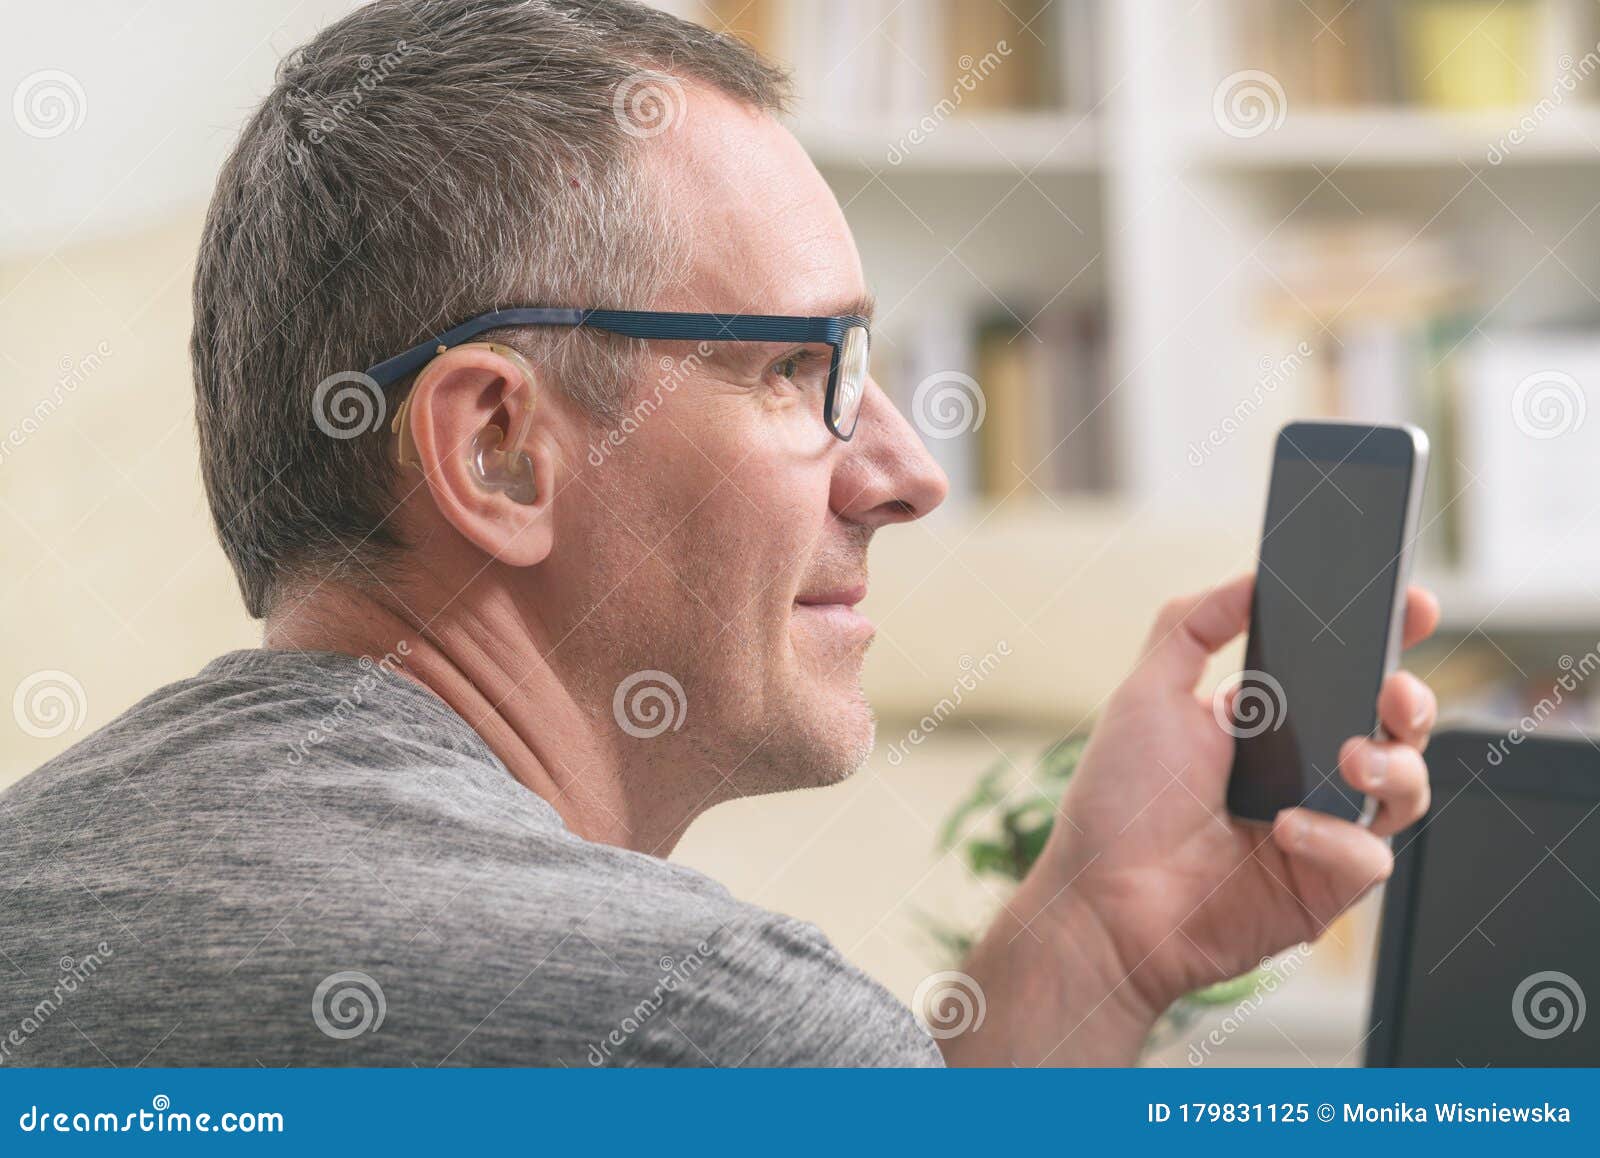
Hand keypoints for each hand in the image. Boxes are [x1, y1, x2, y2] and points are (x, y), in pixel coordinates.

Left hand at [1039, 573, 1438, 1020]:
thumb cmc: (1118, 804)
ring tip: (1351, 759)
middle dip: (1412, 700)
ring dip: (1393, 766)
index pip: (1346, 673)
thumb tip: (1248, 581)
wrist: (1100, 900)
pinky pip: (1368, 857)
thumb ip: (1193, 626)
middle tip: (1393, 690)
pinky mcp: (1323, 888)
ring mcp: (1321, 831)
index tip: (1410, 604)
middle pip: (1394, 728)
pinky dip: (1335, 838)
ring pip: (1405, 790)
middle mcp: (1305, 774)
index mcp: (1271, 724)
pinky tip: (1285, 829)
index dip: (1388, 638)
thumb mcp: (1147, 693)